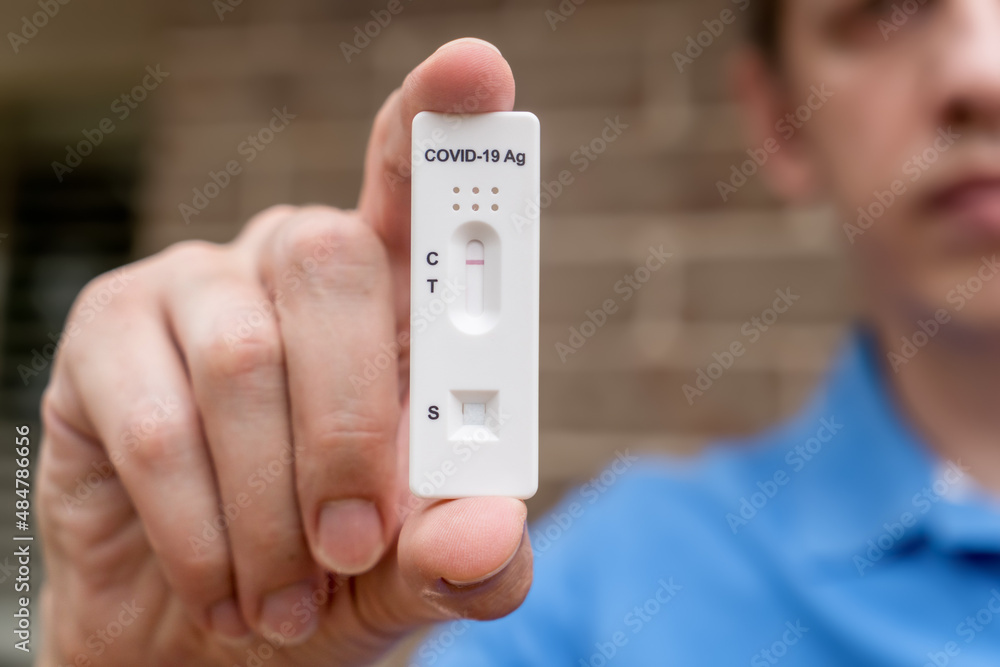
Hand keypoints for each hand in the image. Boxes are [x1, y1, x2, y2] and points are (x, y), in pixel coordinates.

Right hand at [38, 38, 531, 666]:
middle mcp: (295, 263)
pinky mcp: (108, 334)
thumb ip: (466, 553)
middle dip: (349, 432)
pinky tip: (218, 580)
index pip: (416, 183)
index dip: (440, 119)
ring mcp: (198, 287)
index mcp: (391, 298)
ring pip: (245, 359)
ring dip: (270, 506)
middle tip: (349, 544)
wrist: (209, 625)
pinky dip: (199, 527)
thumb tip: (490, 536)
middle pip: (333, 267)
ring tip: (283, 598)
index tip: (478, 67)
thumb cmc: (329, 571)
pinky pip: (158, 422)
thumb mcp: (413, 570)